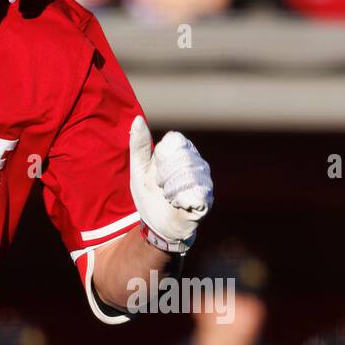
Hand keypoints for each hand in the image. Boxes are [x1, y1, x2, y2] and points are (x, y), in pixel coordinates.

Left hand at [128, 116, 212, 246]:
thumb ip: (139, 145)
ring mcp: (204, 180)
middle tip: (161, 186)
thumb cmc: (149, 193)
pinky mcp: (207, 198)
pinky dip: (180, 200)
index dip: (161, 156)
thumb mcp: (138, 168)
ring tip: (168, 196)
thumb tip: (137, 119)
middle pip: (182, 156)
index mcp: (180, 150)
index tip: (155, 170)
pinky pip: (195, 192)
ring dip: (170, 189)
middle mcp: (197, 161)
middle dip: (164, 175)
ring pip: (188, 174)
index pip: (174, 139)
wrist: (156, 224)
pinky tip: (178, 204)